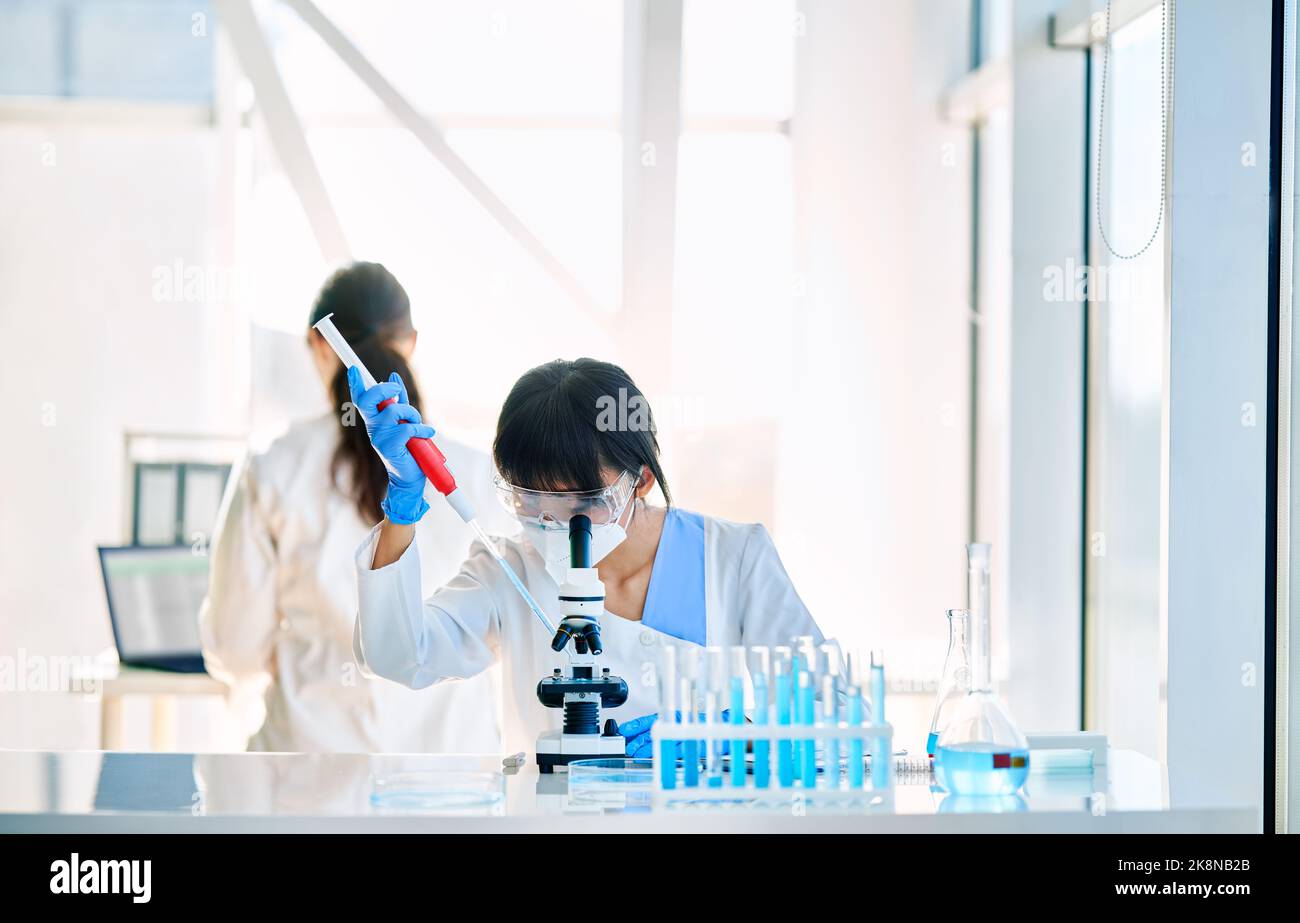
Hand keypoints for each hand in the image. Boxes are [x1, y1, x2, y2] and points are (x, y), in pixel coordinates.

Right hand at [347, 366, 433, 524]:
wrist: (410, 477)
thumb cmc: (408, 448)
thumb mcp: (404, 419)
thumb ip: (398, 399)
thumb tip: (393, 376)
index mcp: (374, 420)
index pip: (361, 399)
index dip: (356, 384)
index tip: (354, 369)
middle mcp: (373, 427)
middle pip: (369, 400)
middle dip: (384, 389)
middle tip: (397, 390)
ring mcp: (379, 437)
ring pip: (394, 411)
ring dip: (412, 414)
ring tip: (418, 425)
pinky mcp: (389, 447)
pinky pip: (407, 428)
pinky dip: (421, 430)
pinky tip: (427, 435)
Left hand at [617, 710, 732, 759]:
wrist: (724, 727)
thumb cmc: (698, 727)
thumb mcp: (676, 726)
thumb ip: (660, 732)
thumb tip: (638, 740)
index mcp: (670, 717)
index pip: (648, 720)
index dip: (634, 726)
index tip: (623, 731)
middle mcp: (676, 722)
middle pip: (653, 731)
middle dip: (639, 740)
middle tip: (628, 747)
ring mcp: (686, 731)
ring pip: (665, 739)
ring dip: (650, 748)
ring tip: (638, 754)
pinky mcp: (697, 741)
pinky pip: (682, 748)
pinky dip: (671, 753)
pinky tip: (662, 757)